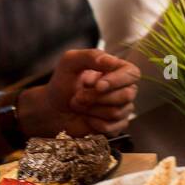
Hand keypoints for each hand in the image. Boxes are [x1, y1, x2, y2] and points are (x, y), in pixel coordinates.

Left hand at [21, 49, 138, 136]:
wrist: (52, 109)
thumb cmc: (62, 83)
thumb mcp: (70, 62)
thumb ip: (90, 56)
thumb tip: (112, 61)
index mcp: (116, 70)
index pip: (132, 73)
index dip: (116, 80)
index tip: (97, 85)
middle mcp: (123, 88)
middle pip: (127, 95)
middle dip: (97, 97)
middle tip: (78, 96)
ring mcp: (121, 109)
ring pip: (118, 112)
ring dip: (92, 110)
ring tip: (78, 105)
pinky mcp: (116, 126)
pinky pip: (113, 128)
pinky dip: (95, 124)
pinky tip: (86, 118)